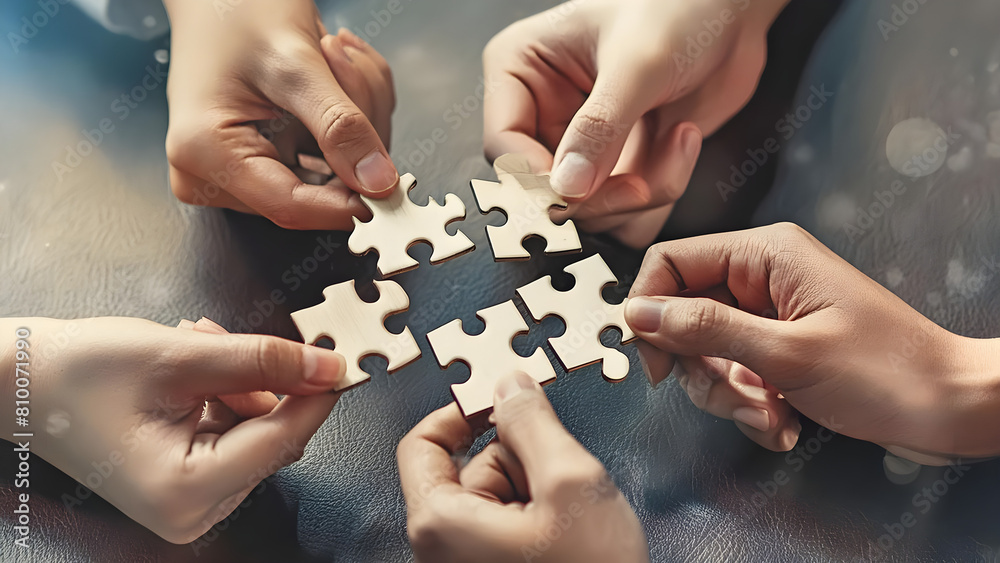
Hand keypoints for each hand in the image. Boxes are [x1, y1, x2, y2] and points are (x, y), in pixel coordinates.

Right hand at [1, 316, 345, 542]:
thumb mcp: (182, 355)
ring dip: (240, 382)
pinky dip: (225, 395)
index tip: (341, 359)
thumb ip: (262, 361)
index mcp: (185, 492)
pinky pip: (233, 434)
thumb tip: (327, 366)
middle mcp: (190, 511)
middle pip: (271, 438)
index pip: (281, 440)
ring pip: (256, 432)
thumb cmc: (80, 372)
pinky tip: (194, 369)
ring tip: (197, 346)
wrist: (20, 381)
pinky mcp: (185, 485)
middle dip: (261, 380)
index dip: (316, 395)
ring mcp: (188, 502)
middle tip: (228, 338)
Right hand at [164, 0, 396, 229]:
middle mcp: (216, 173)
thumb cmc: (238, 9)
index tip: (392, 180)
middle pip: (320, 187)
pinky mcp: (272, 158)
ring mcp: (245, 169)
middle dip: (353, 128)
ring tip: (333, 52)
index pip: (291, 206)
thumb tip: (376, 182)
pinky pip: (335, 155)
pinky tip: (334, 69)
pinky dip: (351, 113)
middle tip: (343, 62)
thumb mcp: (295, 64)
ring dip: (357, 113)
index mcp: (204, 154)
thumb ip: (338, 125)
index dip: (350, 199)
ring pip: (337, 171)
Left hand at [398, 372, 648, 562]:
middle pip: (473, 467)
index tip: (501, 401)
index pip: (422, 443)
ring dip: (541, 490)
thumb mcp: (570, 481)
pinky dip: (544, 516)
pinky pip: (512, 523)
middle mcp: (443, 548)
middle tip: (562, 483)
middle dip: (523, 461)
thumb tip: (509, 384)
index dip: (461, 412)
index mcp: (440, 523)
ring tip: (574, 520)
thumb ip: (534, 422)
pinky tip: (573, 537)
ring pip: (501, 494)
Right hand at [483, 0, 786, 246]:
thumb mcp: (636, 63)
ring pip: (590, 209)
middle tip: (644, 183)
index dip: (538, 179)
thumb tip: (567, 186)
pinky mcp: (618, 163)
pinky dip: (660, 192)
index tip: (580, 190)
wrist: (733, 14)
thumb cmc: (678, 8)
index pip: (504, 147)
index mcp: (521, 70)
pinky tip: (684, 144)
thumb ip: (600, 127)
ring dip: (642, 192)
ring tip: (680, 139)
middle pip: (546, 190)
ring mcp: (582, 142)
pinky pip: (627, 210)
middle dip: (601, 196)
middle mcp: (544, 110)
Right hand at [624, 223, 999, 463]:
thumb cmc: (890, 372)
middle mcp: (763, 278)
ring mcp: (769, 315)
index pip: (671, 262)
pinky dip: (750, 406)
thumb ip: (706, 329)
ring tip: (769, 414)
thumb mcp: (787, 353)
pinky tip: (781, 421)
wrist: (950, 408)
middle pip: (684, 316)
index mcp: (765, 255)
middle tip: (734, 397)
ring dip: (729, 396)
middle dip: (702, 370)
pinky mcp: (777, 348)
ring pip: (706, 354)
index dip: (651, 311)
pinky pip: (734, 375)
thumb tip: (639, 313)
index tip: (654, 361)